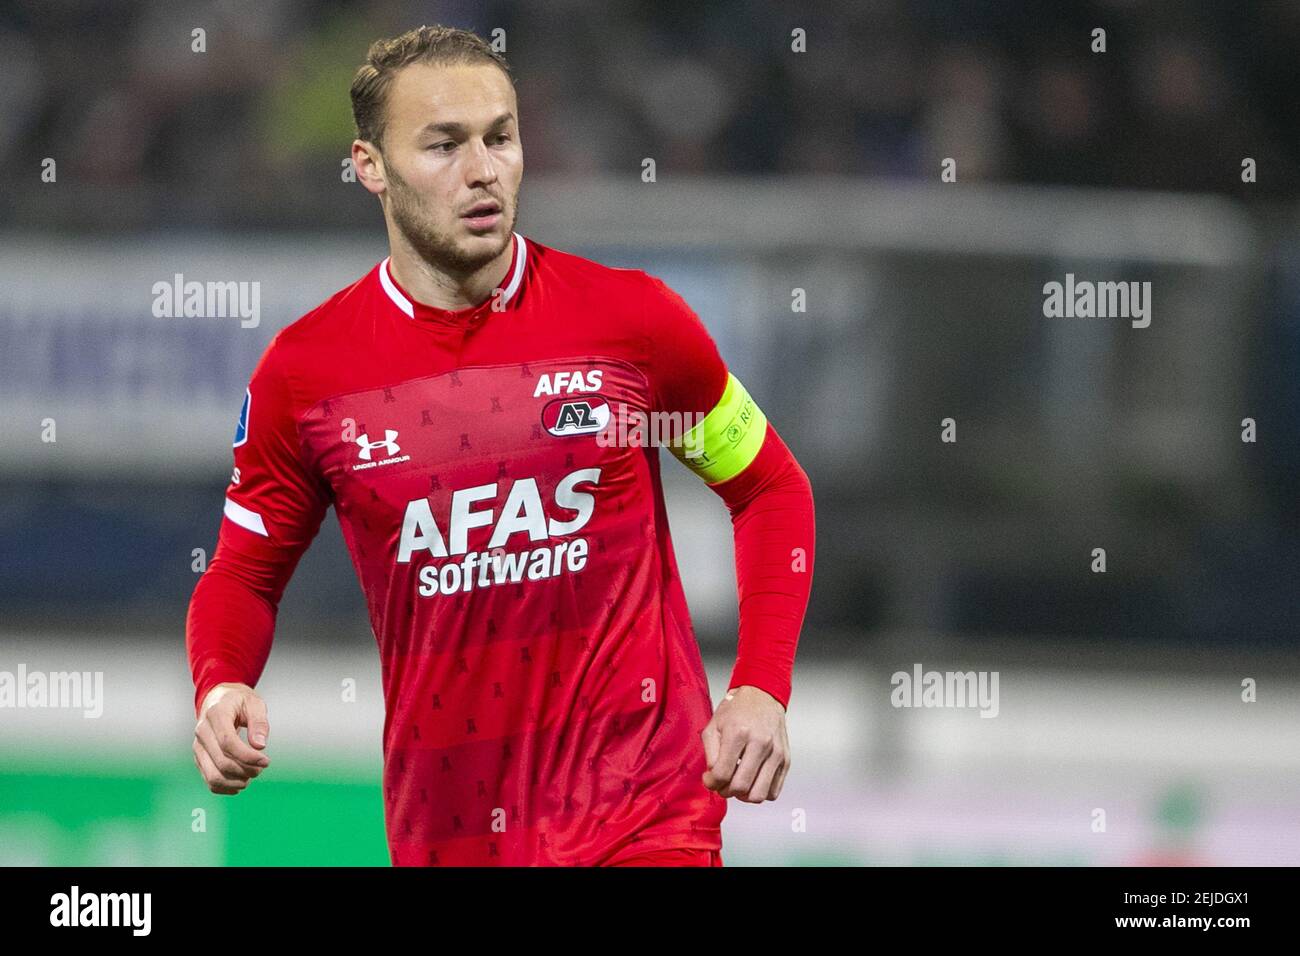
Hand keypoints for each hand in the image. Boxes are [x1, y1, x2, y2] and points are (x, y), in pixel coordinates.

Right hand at [192, 682, 270, 794]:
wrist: (218, 700)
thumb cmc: (239, 701)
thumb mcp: (254, 703)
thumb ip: (259, 723)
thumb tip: (260, 746)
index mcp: (215, 714)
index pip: (228, 742)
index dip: (248, 756)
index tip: (266, 761)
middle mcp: (202, 732)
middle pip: (222, 762)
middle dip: (245, 770)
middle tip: (261, 768)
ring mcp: (198, 747)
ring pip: (213, 775)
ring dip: (236, 781)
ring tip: (252, 775)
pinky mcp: (199, 758)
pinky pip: (209, 780)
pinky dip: (226, 787)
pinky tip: (241, 782)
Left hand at [700, 685, 789, 802]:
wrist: (762, 696)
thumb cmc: (736, 710)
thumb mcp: (713, 725)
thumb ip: (710, 754)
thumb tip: (714, 779)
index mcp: (739, 733)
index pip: (722, 773)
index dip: (711, 783)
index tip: (709, 780)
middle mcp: (761, 743)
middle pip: (740, 787)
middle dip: (725, 791)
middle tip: (722, 784)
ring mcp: (776, 753)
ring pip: (758, 795)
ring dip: (743, 796)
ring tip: (737, 783)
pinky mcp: (786, 760)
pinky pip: (773, 792)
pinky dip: (760, 792)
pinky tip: (752, 780)